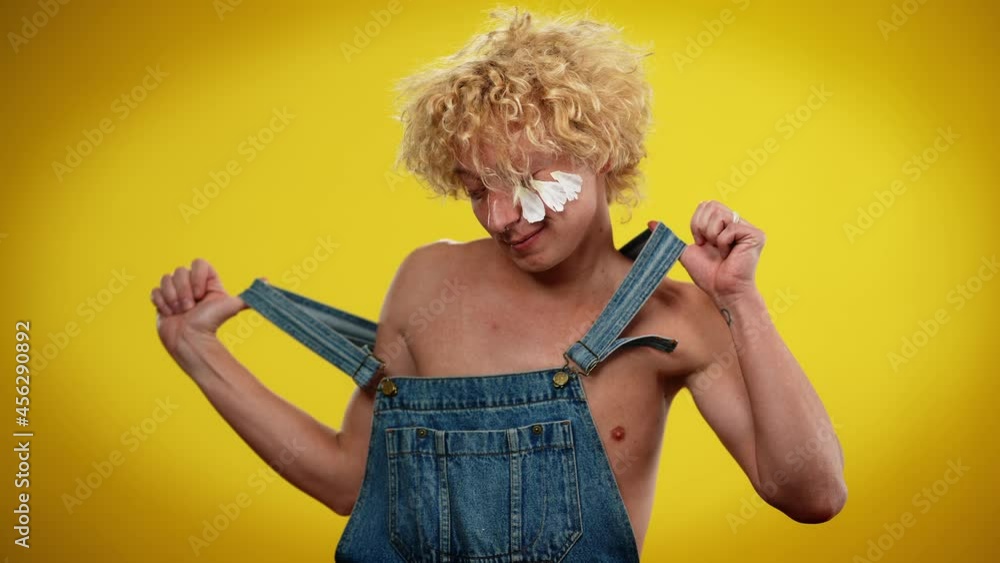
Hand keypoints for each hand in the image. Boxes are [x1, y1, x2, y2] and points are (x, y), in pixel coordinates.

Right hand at [150, 258, 251, 368]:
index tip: (201, 294)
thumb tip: (267, 283)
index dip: (197, 277)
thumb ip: (247, 296)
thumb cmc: (210, 324)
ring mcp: (175, 291)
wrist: (191, 341)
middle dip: (184, 292)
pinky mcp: (161, 300)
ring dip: (172, 298)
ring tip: (181, 312)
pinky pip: (154, 291)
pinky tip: (171, 314)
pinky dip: (162, 303)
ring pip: (165, 279)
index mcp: (207, 281)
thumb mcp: (230, 307)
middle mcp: (191, 284)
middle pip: (179, 271)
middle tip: (191, 308)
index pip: (198, 262)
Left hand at [648, 200, 765, 304]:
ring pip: (719, 215)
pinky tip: (730, 255)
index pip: (705, 205)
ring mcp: (747, 227)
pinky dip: (724, 243)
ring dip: (713, 237)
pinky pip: (730, 228)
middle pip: (711, 205)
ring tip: (721, 251)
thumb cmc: (708, 274)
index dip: (697, 224)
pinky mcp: (756, 235)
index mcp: (723, 223)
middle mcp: (737, 222)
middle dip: (703, 228)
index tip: (701, 243)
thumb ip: (670, 235)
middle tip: (710, 246)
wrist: (722, 290)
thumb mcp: (685, 251)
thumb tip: (650, 222)